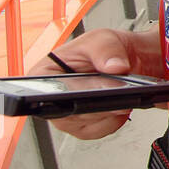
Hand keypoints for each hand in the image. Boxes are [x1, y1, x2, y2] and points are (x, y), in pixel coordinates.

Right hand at [26, 26, 162, 139]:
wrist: (124, 59)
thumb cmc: (102, 49)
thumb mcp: (102, 38)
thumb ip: (106, 49)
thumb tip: (115, 68)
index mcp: (43, 75)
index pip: (47, 92)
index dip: (67, 95)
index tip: (87, 93)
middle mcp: (52, 99)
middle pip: (69, 113)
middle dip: (96, 104)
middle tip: (117, 95)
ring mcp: (69, 116)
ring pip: (87, 124)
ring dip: (109, 112)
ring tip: (123, 96)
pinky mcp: (86, 126)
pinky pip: (100, 130)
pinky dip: (115, 119)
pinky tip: (123, 105)